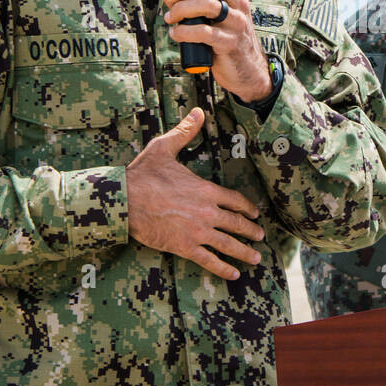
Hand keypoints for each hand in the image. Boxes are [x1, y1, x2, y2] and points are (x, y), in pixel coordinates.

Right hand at [126, 107, 264, 279]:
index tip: (255, 213)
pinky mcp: (184, 247)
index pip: (235, 199)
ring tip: (255, 258)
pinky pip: (209, 260)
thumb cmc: (143, 174)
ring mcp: (198, 232)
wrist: (124, 200)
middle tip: (260, 237)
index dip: (247, 207)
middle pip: (237, 224)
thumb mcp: (164, 147)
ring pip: (228, 244)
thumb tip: (198, 111)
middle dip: (251, 231)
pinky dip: (222, 268)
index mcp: (206, 190)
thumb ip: (185, 132)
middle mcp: (207, 212)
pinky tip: (233, 274)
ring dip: (244, 252)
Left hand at [163, 0, 271, 101]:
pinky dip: (184, 31)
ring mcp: (236, 24)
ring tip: (171, 19)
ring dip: (182, 9)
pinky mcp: (229, 43)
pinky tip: (176, 34)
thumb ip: (192, 2)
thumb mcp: (214, 17)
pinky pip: (203, 32)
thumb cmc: (226, 38)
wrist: (247, 69)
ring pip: (207, 5)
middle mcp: (239, 5)